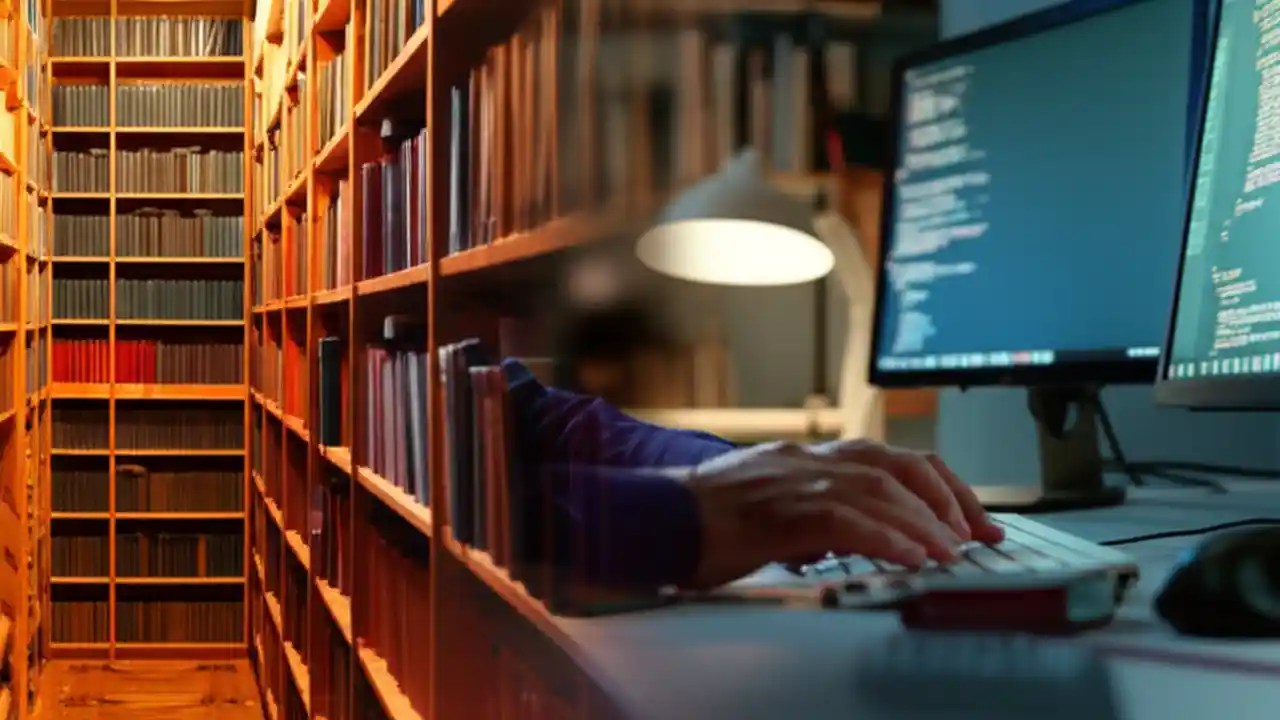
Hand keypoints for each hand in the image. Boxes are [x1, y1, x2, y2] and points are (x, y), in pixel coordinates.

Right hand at [682, 440, 1004, 588]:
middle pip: (899, 466)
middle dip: (947, 500)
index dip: (939, 484)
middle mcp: (811, 460)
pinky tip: (913, 558)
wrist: (653, 516)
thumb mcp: (772, 507)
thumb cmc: (704, 519)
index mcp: (810, 458)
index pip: (891, 458)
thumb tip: (855, 538)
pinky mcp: (783, 510)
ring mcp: (797, 480)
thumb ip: (814, 515)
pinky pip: (849, 521)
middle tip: (976, 535)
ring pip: (881, 491)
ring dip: (925, 524)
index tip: (969, 515)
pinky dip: (888, 539)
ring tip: (952, 552)